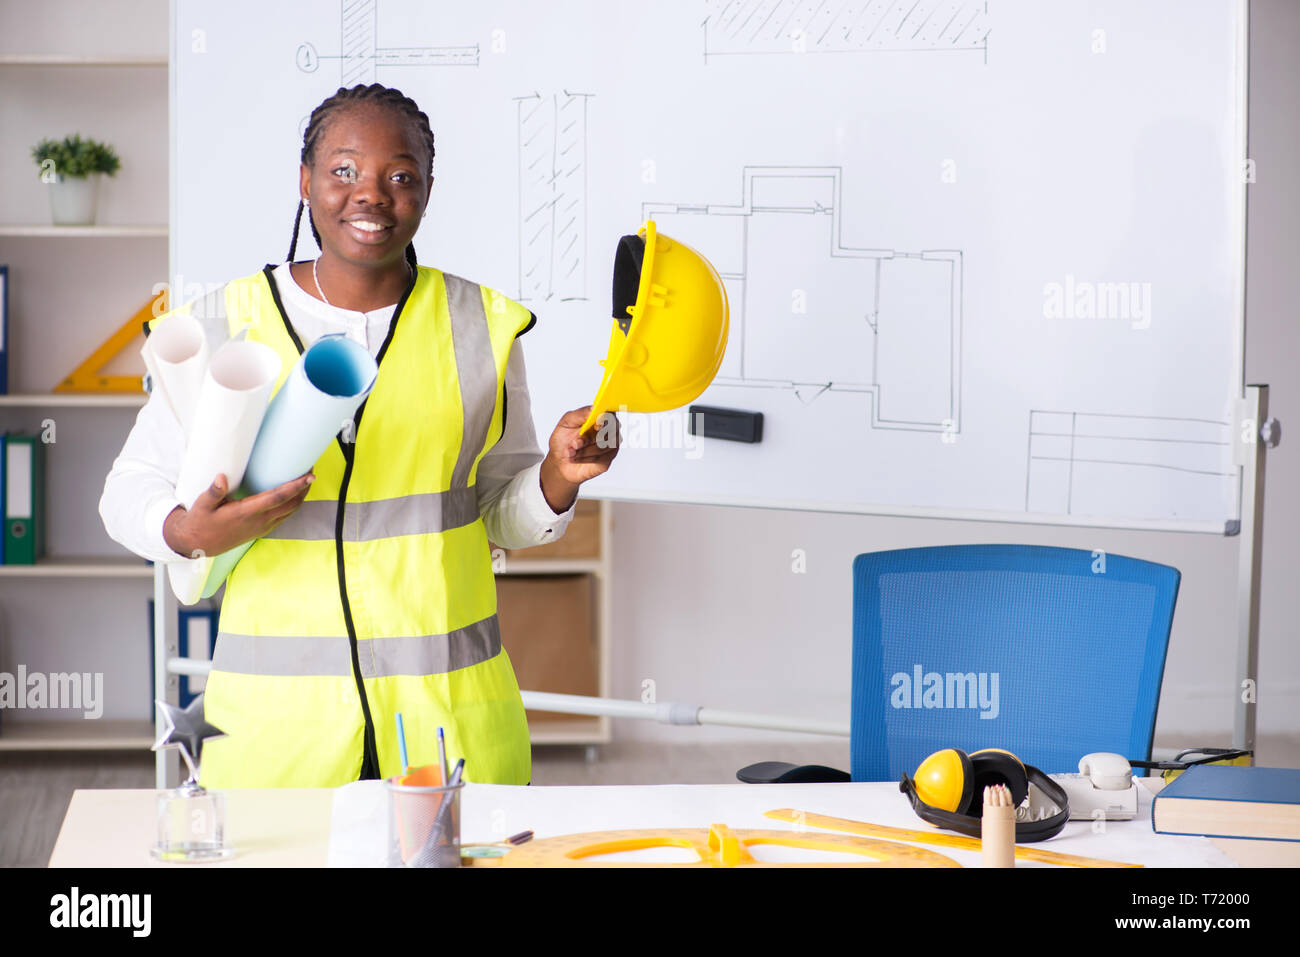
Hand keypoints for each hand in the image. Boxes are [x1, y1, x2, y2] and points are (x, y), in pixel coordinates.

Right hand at [163, 471, 314, 558]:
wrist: (197, 544)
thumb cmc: (200, 522)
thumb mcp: (202, 505)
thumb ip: (214, 492)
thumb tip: (221, 477)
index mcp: (246, 513)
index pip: (278, 497)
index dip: (295, 486)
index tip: (309, 475)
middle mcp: (259, 521)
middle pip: (291, 504)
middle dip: (304, 488)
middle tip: (311, 471)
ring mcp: (262, 527)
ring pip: (290, 512)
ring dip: (301, 497)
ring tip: (307, 481)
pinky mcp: (261, 531)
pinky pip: (284, 517)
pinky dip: (293, 506)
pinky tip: (295, 496)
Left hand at [540, 406, 619, 512]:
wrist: (559, 461)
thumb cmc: (564, 440)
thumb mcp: (566, 423)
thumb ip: (580, 414)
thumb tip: (593, 409)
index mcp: (599, 416)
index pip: (610, 414)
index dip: (605, 420)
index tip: (596, 426)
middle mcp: (608, 430)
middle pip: (609, 431)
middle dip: (589, 439)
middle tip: (575, 443)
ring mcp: (610, 445)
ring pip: (603, 446)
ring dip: (584, 450)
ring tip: (571, 452)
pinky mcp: (608, 459)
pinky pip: (600, 458)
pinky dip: (585, 458)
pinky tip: (577, 458)